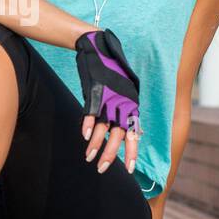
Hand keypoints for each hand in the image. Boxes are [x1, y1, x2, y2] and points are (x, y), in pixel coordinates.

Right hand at [74, 28, 141, 174]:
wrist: (100, 48)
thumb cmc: (112, 72)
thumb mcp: (124, 91)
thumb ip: (126, 110)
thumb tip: (134, 129)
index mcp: (131, 106)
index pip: (133, 134)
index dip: (131, 152)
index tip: (129, 169)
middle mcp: (122, 105)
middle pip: (118, 136)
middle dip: (111, 155)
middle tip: (102, 169)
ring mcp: (109, 99)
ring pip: (103, 129)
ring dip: (95, 145)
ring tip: (89, 158)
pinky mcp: (95, 93)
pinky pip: (92, 113)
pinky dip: (88, 126)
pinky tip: (85, 137)